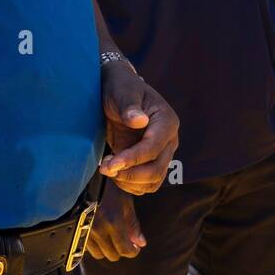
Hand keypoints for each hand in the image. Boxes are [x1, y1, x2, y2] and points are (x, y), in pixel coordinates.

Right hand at [85, 182, 145, 261]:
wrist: (82, 178)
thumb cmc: (106, 187)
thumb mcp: (124, 201)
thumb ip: (132, 224)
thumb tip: (141, 243)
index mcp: (113, 222)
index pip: (125, 250)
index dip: (132, 251)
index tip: (134, 247)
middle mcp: (99, 230)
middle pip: (112, 255)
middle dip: (119, 250)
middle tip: (122, 240)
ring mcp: (85, 231)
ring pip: (98, 254)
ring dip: (105, 249)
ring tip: (108, 237)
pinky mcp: (75, 231)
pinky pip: (86, 248)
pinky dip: (94, 245)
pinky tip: (97, 234)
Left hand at [98, 61, 179, 194]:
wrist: (118, 93)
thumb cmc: (121, 89)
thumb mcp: (122, 93)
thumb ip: (129, 107)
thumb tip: (139, 121)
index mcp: (167, 122)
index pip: (153, 148)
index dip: (132, 159)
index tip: (110, 164)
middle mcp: (169, 140)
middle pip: (156, 169)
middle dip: (129, 174)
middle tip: (105, 168)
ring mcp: (162, 153)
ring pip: (152, 182)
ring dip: (129, 182)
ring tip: (108, 168)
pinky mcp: (151, 163)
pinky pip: (146, 185)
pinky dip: (130, 185)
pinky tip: (114, 173)